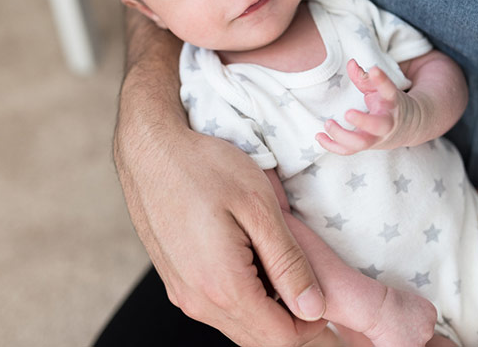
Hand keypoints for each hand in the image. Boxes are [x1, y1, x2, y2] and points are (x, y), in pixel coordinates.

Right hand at [115, 126, 328, 346]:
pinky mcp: (175, 280)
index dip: (314, 327)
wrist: (150, 149)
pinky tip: (256, 264)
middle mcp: (198, 301)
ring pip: (238, 325)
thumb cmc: (204, 167)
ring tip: (285, 271)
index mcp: (223, 286)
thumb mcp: (259, 207)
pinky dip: (245, 299)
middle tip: (314, 290)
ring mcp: (183, 292)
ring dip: (269, 311)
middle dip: (293, 323)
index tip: (326, 296)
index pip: (281, 337)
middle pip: (260, 339)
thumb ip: (287, 262)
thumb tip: (313, 308)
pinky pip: (218, 308)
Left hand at [316, 59, 424, 154]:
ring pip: (361, 143)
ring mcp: (376, 137)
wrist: (408, 127)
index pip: (389, 91)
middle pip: (378, 126)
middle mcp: (387, 123)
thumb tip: (350, 63)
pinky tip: (319, 136)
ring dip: (342, 136)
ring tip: (327, 123)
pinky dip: (332, 146)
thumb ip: (365, 78)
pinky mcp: (365, 146)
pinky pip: (348, 151)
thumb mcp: (382, 90)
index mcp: (392, 104)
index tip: (374, 69)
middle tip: (347, 112)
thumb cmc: (389, 104)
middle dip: (363, 121)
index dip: (382, 80)